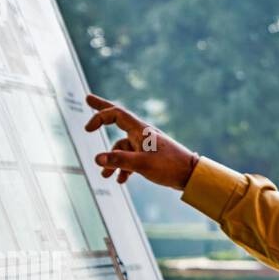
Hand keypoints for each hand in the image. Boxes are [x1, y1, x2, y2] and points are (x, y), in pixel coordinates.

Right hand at [83, 93, 198, 189]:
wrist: (191, 175)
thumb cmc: (170, 166)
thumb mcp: (142, 164)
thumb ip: (119, 161)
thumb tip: (97, 159)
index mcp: (140, 130)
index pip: (115, 114)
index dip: (99, 117)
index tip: (87, 129)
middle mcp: (141, 134)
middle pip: (117, 120)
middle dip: (101, 114)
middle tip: (88, 99)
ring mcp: (144, 145)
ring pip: (122, 149)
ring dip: (112, 161)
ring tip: (105, 176)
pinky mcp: (149, 157)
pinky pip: (130, 159)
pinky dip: (124, 168)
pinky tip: (120, 180)